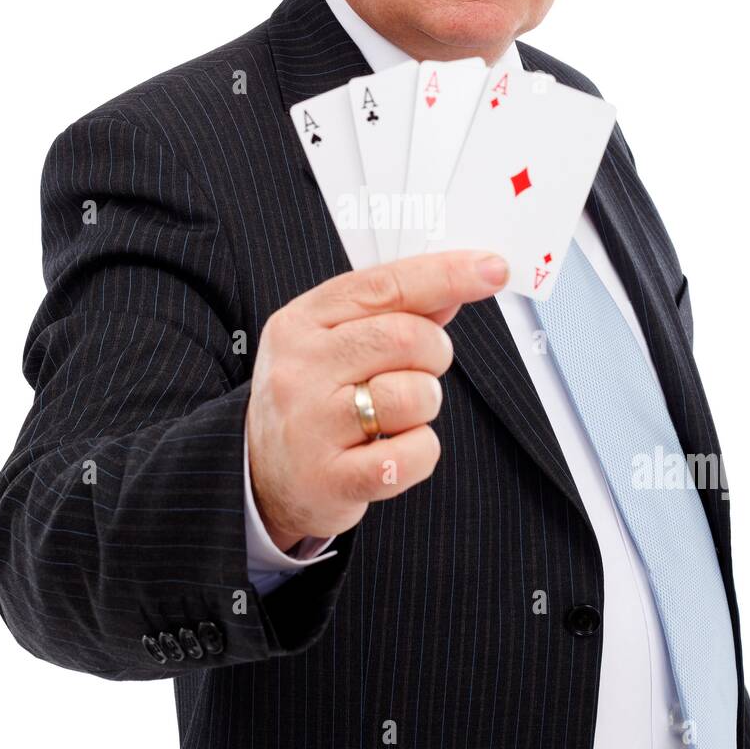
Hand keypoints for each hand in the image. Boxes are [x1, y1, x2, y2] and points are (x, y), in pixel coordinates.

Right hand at [246, 249, 510, 550]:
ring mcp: (311, 424)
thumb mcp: (330, 343)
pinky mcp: (330, 478)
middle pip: (407, 337)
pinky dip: (419, 453)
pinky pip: (412, 454)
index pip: (385, 284)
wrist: (256, 478)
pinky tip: (390, 452)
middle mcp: (300, 367)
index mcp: (301, 321)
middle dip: (434, 354)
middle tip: (417, 372)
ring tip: (396, 416)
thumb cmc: (309, 401)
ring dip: (425, 406)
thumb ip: (389, 313)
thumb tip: (452, 289)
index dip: (447, 274)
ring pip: (415, 395)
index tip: (493, 269)